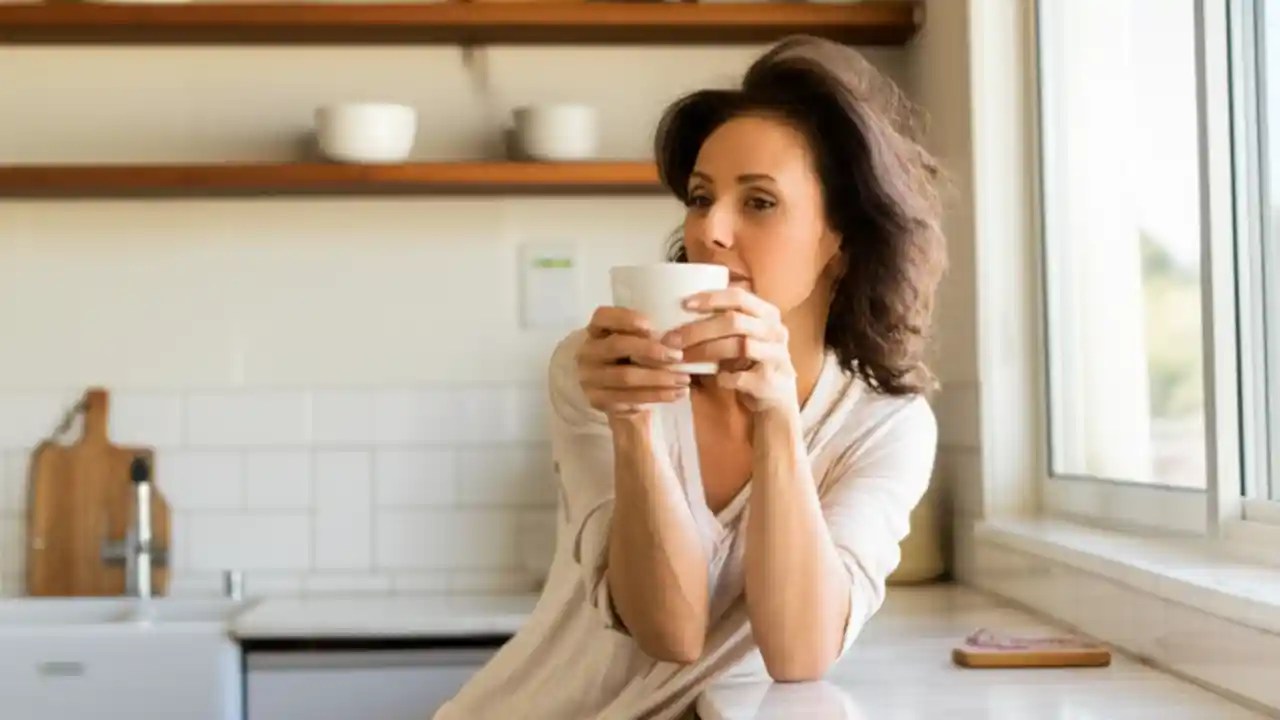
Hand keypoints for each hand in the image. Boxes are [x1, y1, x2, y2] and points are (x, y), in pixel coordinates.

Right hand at [576, 306, 691, 417]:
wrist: (604, 386)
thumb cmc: (625, 356)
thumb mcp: (630, 339)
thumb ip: (646, 336)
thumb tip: (675, 340)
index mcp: (595, 330)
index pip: (603, 317)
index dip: (626, 319)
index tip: (651, 325)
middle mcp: (588, 352)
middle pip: (617, 346)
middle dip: (650, 350)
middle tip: (678, 356)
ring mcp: (590, 378)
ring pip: (626, 377)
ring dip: (659, 379)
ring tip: (684, 380)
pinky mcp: (598, 401)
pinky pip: (629, 399)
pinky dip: (654, 396)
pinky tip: (674, 394)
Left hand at [661, 288, 796, 412]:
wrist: (777, 397)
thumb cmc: (752, 361)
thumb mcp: (745, 336)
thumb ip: (724, 322)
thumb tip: (678, 311)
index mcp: (768, 314)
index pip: (739, 297)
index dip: (711, 298)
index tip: (684, 304)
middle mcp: (776, 331)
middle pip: (734, 322)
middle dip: (698, 329)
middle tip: (671, 339)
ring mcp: (776, 357)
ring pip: (738, 347)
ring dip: (704, 352)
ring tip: (682, 358)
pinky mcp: (771, 382)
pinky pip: (740, 377)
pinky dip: (723, 378)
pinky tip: (715, 379)